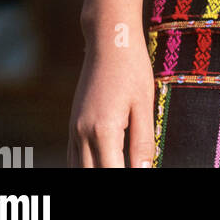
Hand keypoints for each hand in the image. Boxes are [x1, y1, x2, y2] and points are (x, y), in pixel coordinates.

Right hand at [68, 34, 155, 167]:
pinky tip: (101, 164)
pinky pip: (73, 158)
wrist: (108, 40)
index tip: (141, 173)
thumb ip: (143, 142)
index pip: (112, 173)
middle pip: (92, 175)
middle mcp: (83, 134)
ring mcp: (74, 130)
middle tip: (130, 169)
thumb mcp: (144, 104)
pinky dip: (85, 167)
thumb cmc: (131, 68)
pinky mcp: (72, 124)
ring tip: (116, 165)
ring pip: (79, 169)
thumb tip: (146, 170)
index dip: (128, 178)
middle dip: (109, 177)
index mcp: (104, 130)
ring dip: (96, 172)